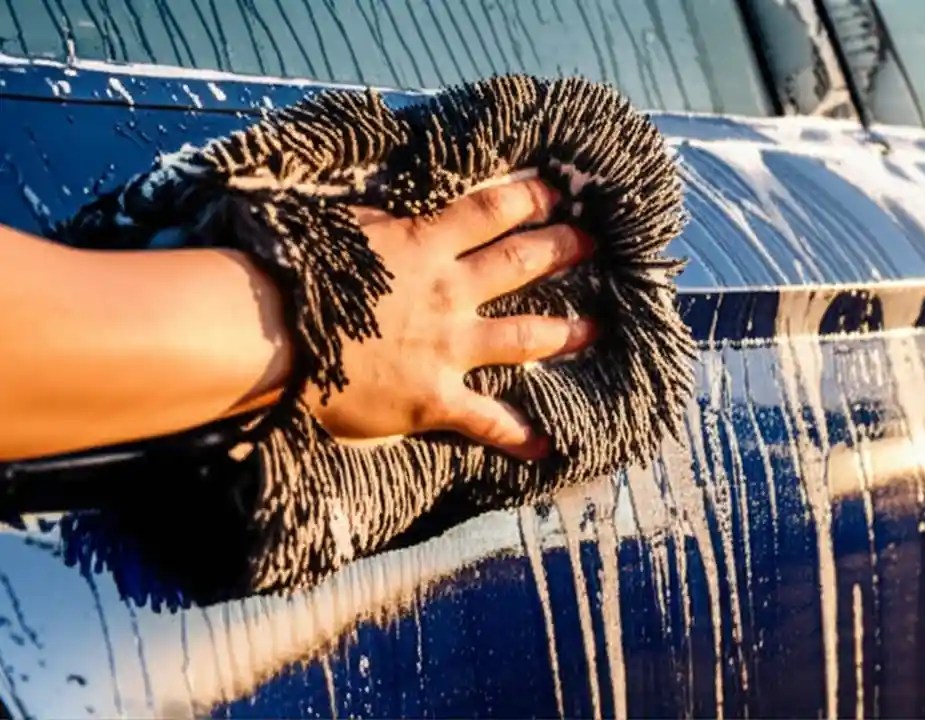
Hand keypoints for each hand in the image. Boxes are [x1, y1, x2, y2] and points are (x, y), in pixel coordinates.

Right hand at [304, 178, 594, 459]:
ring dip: (564, 333)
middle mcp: (449, 293)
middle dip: (562, 251)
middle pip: (520, 263)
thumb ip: (385, 225)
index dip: (530, 198)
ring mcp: (448, 347)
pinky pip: (486, 419)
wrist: (273, 332)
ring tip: (595, 330)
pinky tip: (547, 445)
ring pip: (523, 337)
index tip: (556, 194)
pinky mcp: (435, 398)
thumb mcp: (345, 229)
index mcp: (425, 245)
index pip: (492, 211)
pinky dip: (518, 434)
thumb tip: (401, 216)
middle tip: (593, 246)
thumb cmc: (297, 273)